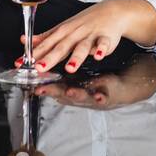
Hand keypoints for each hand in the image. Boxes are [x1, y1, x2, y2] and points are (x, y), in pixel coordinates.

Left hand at [20, 0, 140, 74]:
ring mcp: (90, 35)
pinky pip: (103, 43)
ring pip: (82, 47)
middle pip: (61, 47)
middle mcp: (75, 34)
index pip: (46, 44)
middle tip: (40, 67)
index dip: (34, 54)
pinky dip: (102, 49)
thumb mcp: (63, 28)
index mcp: (63, 32)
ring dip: (76, 57)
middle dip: (50, 57)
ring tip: (70, 67)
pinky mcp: (105, 37)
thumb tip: (25, 41)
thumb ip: (45, 37)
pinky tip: (99, 55)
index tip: (21, 63)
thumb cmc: (85, 22)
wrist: (110, 11)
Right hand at [31, 55, 155, 109]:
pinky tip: (99, 95)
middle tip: (42, 90)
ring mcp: (93, 98)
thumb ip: (58, 65)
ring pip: (83, 98)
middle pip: (65, 95)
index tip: (32, 85)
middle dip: (54, 91)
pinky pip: (104, 98)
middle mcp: (80, 96)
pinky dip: (100, 97)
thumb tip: (39, 57)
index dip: (43, 86)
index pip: (54, 87)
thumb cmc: (96, 81)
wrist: (124, 85)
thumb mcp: (76, 75)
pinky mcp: (108, 96)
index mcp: (70, 88)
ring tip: (70, 91)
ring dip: (76, 95)